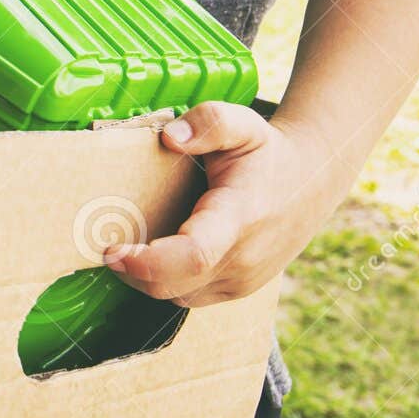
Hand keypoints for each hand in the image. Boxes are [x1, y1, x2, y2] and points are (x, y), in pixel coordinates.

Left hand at [104, 102, 341, 307]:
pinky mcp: (237, 289)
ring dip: (146, 278)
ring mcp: (242, 281)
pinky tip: (154, 254)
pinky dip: (166, 281)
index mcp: (241, 218)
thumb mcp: (244, 123)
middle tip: (106, 247)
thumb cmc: (268, 152)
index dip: (148, 262)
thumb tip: (170, 137)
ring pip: (178, 295)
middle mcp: (244, 259)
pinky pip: (189, 296)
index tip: (111, 250)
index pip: (193, 255)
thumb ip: (210, 122)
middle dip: (132, 272)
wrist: (313, 181)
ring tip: (128, 247)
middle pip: (175, 284)